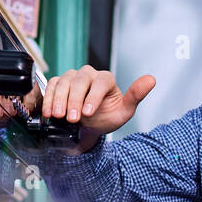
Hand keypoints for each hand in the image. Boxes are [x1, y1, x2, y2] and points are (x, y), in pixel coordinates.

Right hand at [0, 66, 154, 153]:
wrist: (89, 127)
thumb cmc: (107, 118)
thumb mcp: (124, 112)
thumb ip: (136, 96)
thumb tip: (151, 79)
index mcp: (106, 79)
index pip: (101, 82)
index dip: (93, 97)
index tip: (88, 113)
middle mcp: (89, 74)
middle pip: (80, 81)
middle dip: (75, 101)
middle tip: (73, 119)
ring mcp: (72, 77)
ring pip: (64, 82)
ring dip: (60, 100)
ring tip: (58, 116)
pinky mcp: (58, 82)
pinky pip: (52, 85)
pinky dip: (49, 98)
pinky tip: (49, 112)